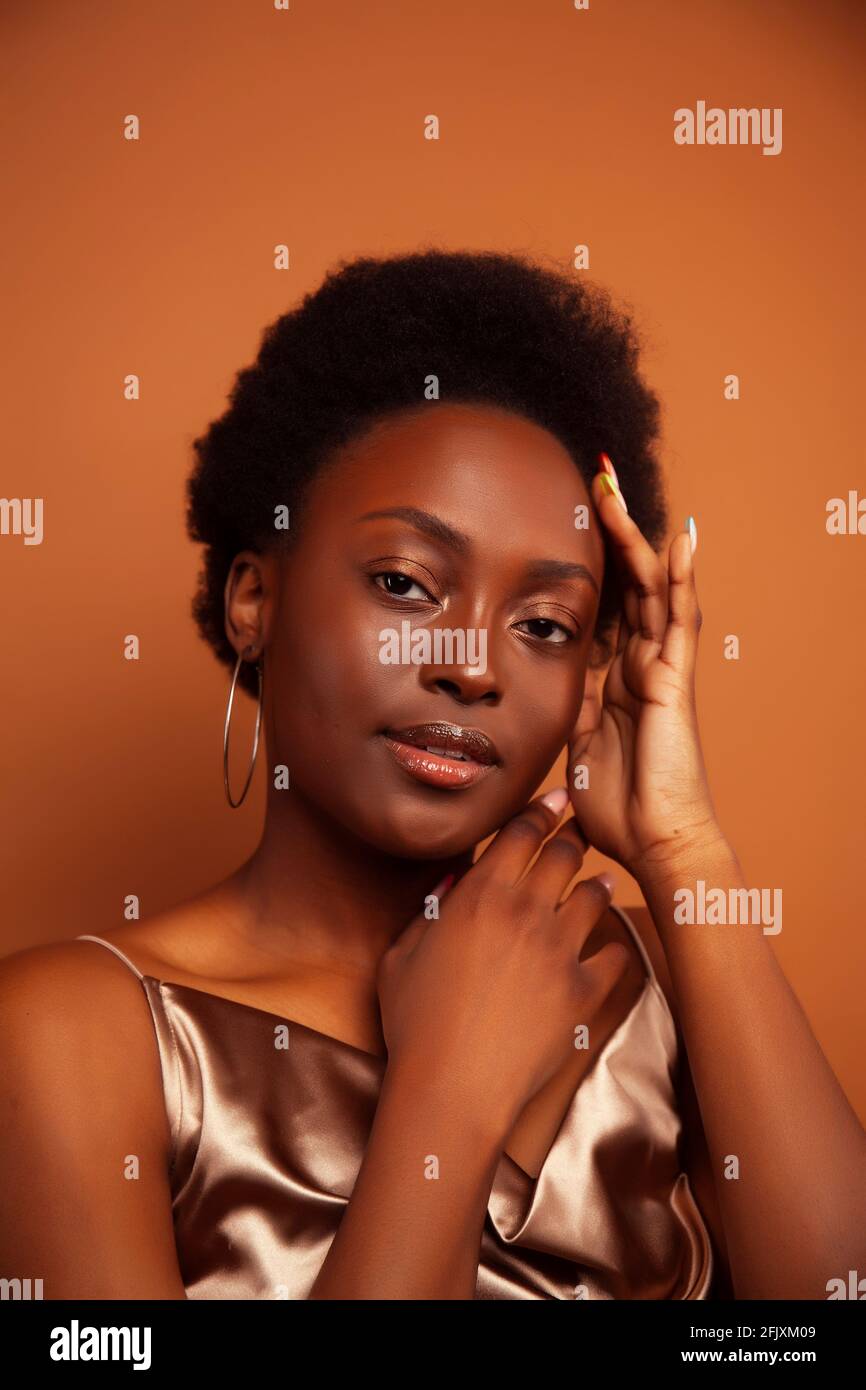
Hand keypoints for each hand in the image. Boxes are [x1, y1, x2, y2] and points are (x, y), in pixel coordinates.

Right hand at [377, 790, 630, 1141]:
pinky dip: (613, 946)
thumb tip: (455, 880)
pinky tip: (611, 944)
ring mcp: (561, 951)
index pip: (520, 832)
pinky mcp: (584, 992)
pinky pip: (613, 956)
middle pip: (562, 854)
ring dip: (598, 882)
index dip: (541, 808)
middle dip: (573, 834)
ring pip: (593, 896)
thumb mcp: (402, 955)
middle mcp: (526, 912)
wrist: (452, 1087)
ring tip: (602, 878)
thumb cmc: (414, 1024)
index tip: (557, 796)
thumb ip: (430, 909)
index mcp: (480, 895)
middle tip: (581, 826)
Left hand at [567, 459, 724, 876]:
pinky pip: (680, 618)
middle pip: (624, 586)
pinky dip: (682, 576)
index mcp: (612, 681)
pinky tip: (681, 536)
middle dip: (607, 537)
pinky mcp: (676, 679)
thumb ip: (561, 717)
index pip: (597, 610)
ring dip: (634, 538)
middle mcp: (638, 665)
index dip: (584, 570)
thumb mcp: (574, 749)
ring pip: (650, 587)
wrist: (656, 843)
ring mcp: (661, 668)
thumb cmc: (619, 810)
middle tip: (590, 487)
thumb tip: (529, 703)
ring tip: (616, 490)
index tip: (560, 529)